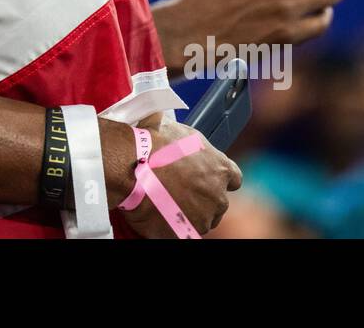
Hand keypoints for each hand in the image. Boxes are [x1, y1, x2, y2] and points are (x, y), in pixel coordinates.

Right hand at [120, 117, 241, 237]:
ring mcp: (202, 218)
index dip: (217, 178)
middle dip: (201, 198)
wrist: (131, 167)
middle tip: (177, 189)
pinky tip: (156, 213)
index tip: (205, 177)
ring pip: (200, 220)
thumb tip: (180, 133)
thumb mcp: (179, 130)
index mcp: (220, 169)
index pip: (233, 179)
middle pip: (216, 202)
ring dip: (187, 213)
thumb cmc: (153, 144)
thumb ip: (192, 142)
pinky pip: (181, 232)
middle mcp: (217, 196)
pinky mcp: (183, 233)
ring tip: (163, 202)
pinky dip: (171, 226)